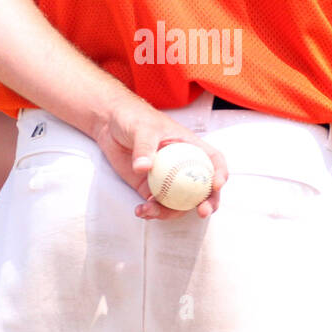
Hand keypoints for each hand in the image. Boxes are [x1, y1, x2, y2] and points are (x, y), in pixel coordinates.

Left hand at [93, 94, 227, 220]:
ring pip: (180, 203)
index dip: (220, 173)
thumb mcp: (142, 128)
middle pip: (203, 189)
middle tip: (202, 212)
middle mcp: (183, 166)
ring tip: (150, 209)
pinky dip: (151, 212)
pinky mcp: (150, 189)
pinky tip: (140, 210)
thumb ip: (144, 146)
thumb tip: (143, 167)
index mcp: (190, 147)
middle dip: (208, 203)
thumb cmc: (133, 118)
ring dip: (171, 213)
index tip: (216, 185)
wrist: (111, 125)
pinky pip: (157, 205)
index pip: (214, 160)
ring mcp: (168, 180)